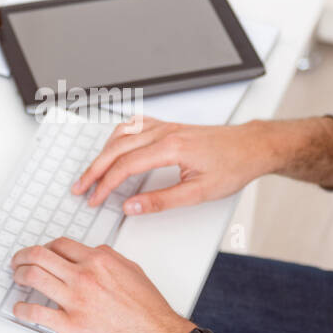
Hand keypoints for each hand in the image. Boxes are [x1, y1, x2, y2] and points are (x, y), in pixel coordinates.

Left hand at [10, 238, 191, 332]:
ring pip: (33, 278)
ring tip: (17, 279)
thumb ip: (108, 257)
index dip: (45, 247)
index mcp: (98, 260)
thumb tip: (90, 253)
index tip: (40, 253)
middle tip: (17, 261)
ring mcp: (75, 300)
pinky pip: (36, 313)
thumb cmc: (148, 309)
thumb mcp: (131, 269)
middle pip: (39, 256)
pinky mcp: (71, 325)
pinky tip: (20, 309)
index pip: (60, 244)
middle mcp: (84, 276)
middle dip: (23, 256)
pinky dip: (22, 310)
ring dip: (19, 276)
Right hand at [73, 116, 275, 214]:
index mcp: (171, 148)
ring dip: (102, 153)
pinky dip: (117, 137)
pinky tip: (113, 148)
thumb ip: (162, 200)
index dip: (105, 185)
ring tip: (92, 173)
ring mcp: (165, 125)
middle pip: (116, 148)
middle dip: (94, 170)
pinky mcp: (168, 125)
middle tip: (81, 188)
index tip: (95, 199)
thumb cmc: (233, 166)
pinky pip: (134, 125)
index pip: (125, 166)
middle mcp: (164, 132)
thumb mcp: (199, 193)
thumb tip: (132, 207)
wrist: (251, 147)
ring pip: (121, 134)